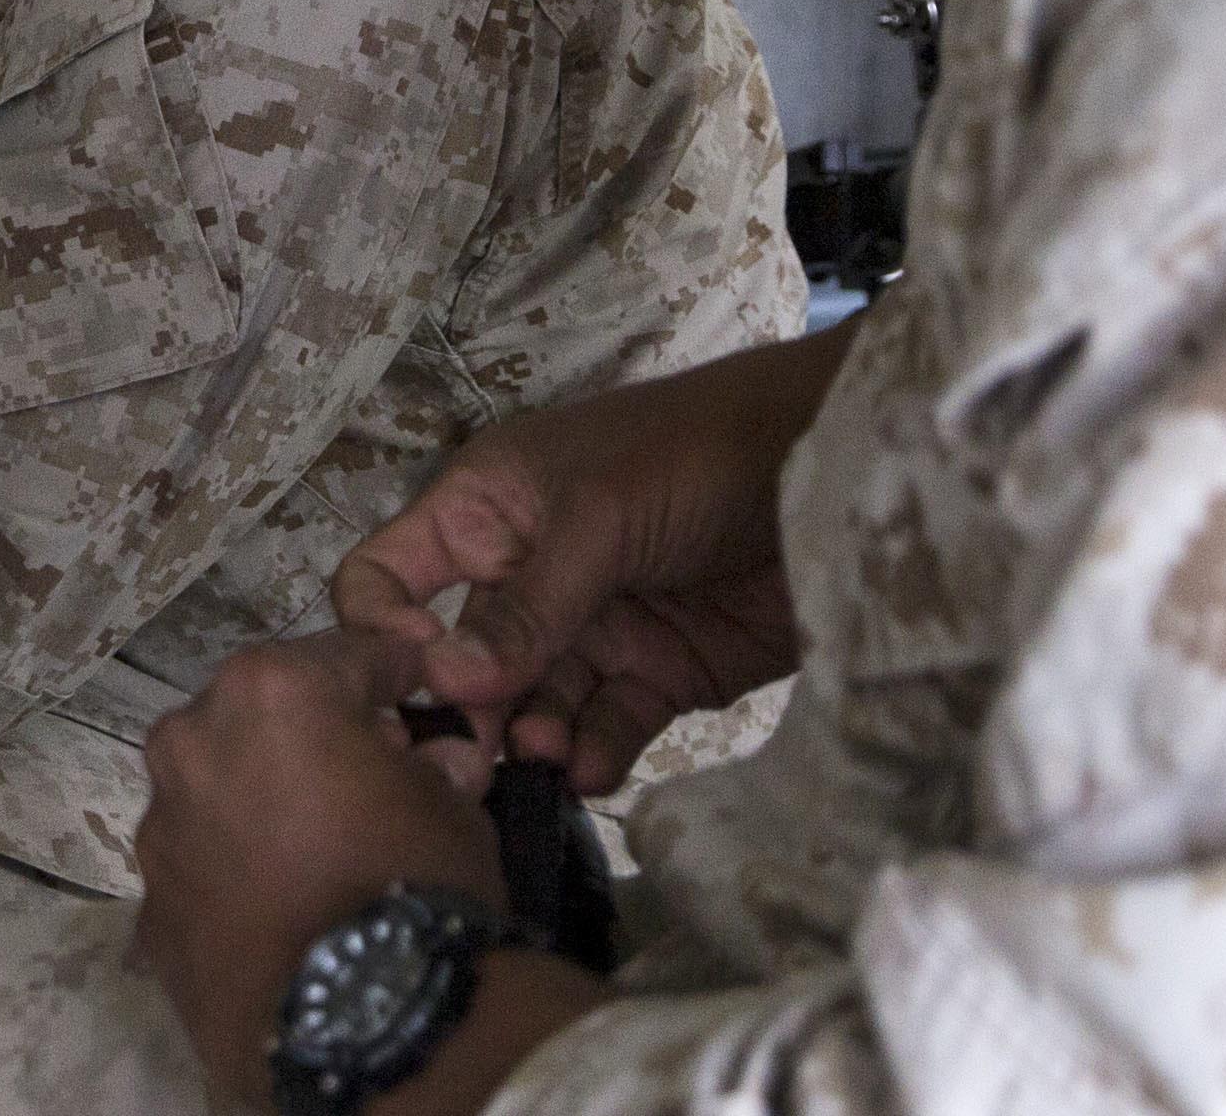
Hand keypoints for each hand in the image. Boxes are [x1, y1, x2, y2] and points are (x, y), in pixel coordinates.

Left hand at [130, 632, 507, 1097]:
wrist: (357, 1024)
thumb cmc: (414, 888)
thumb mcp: (453, 807)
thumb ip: (433, 765)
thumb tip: (432, 759)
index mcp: (271, 691)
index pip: (346, 655)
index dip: (392, 674)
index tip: (417, 690)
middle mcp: (193, 740)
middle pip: (261, 714)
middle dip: (309, 735)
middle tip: (363, 779)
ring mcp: (161, 824)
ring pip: (216, 787)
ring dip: (257, 801)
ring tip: (312, 852)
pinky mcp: (149, 904)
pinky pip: (199, 865)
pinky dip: (232, 873)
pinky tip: (276, 908)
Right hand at [328, 328, 841, 780]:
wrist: (840, 474)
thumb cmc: (697, 456)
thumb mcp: (597, 518)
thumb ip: (525, 607)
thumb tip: (443, 682)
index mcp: (487, 511)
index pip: (390, 576)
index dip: (385, 628)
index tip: (419, 675)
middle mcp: (527, 574)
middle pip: (462, 660)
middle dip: (466, 710)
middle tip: (478, 760)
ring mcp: (594, 630)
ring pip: (531, 705)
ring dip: (531, 738)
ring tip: (545, 760)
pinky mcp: (658, 676)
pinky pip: (604, 727)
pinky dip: (592, 753)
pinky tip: (590, 770)